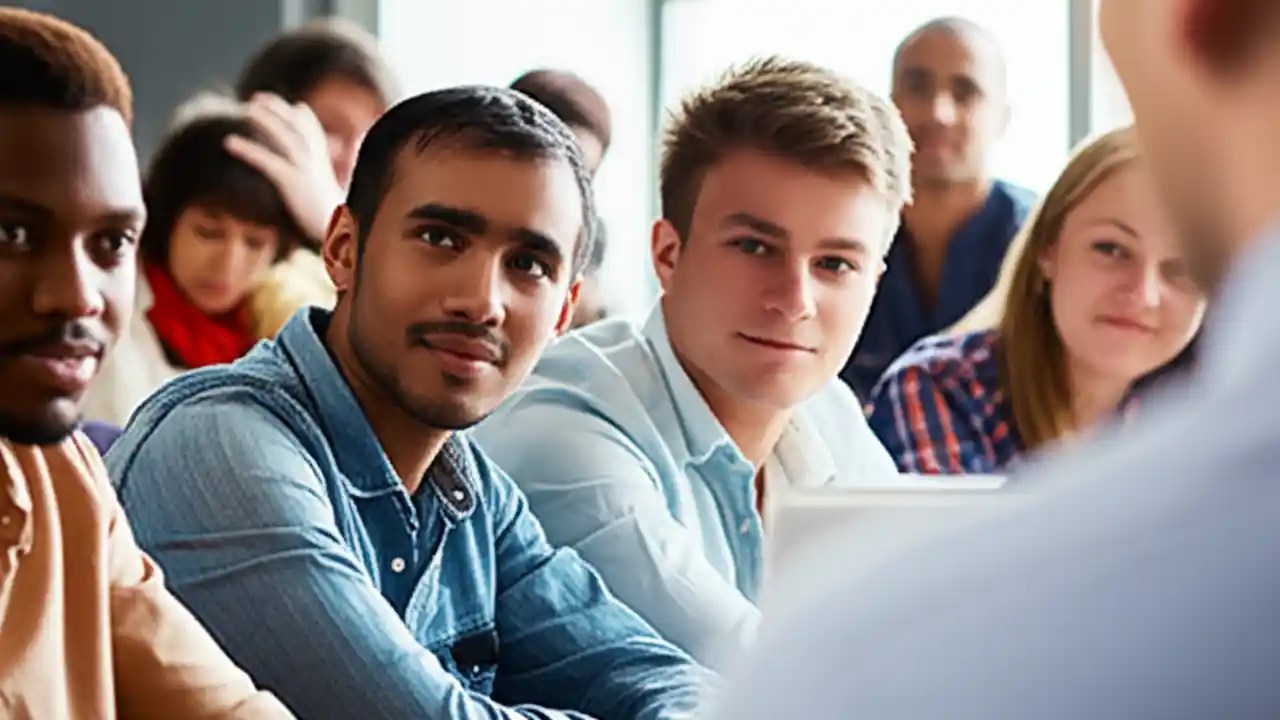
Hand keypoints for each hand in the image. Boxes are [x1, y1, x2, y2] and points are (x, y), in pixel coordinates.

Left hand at [224, 92, 343, 245]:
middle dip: (279, 109)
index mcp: (324, 165)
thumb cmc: (338, 221)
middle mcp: (316, 162)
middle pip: (297, 126)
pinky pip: (267, 160)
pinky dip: (248, 149)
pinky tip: (228, 142)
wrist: (343, 233)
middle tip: (257, 98)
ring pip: (285, 136)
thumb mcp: (336, 198)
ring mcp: (305, 170)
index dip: (305, 118)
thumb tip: (334, 184)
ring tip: (245, 109)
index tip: (297, 106)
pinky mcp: (292, 182)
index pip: (315, 133)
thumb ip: (332, 184)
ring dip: (266, 119)